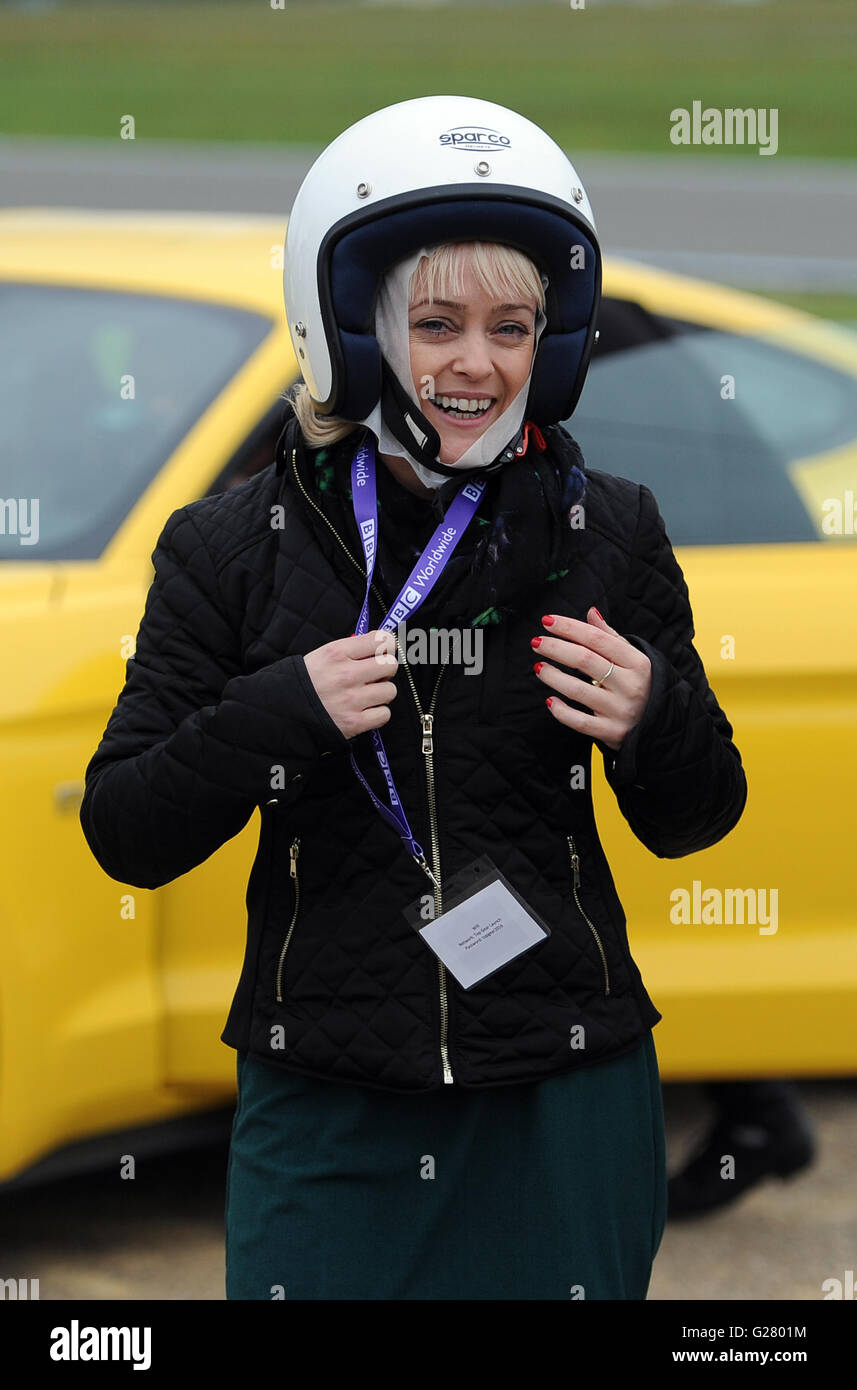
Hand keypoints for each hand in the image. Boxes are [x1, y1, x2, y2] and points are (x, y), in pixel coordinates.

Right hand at [304, 630, 397, 738]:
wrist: (281, 713)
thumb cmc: (304, 682)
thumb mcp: (320, 656)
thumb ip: (349, 649)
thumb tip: (379, 644)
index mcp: (337, 653)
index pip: (381, 640)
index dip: (386, 645)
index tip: (382, 652)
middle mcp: (346, 674)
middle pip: (390, 665)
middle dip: (385, 670)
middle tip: (374, 676)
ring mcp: (351, 700)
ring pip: (390, 691)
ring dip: (381, 694)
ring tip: (367, 695)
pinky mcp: (354, 723)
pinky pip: (384, 714)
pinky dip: (377, 714)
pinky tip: (365, 711)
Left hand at [532, 607, 651, 751]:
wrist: (660, 724)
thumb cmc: (639, 684)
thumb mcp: (633, 658)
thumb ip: (610, 636)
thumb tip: (591, 612)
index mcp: (637, 663)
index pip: (597, 639)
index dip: (570, 628)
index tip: (547, 620)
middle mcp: (630, 685)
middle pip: (585, 660)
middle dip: (556, 648)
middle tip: (537, 642)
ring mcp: (620, 710)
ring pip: (578, 690)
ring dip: (553, 676)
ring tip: (538, 667)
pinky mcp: (611, 732)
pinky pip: (580, 722)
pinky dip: (561, 712)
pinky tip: (550, 700)